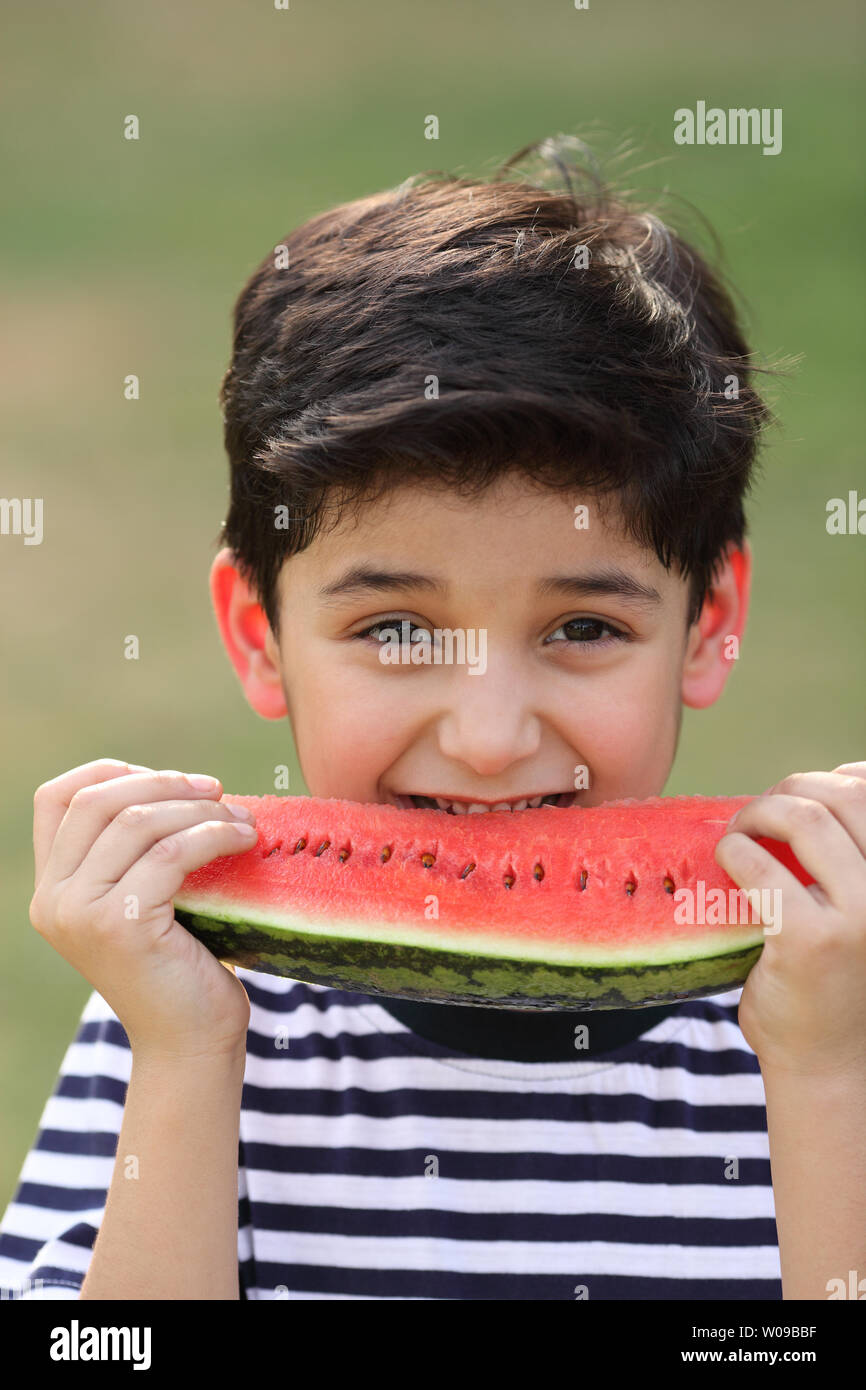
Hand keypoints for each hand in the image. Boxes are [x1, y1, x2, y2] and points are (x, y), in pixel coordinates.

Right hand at [29, 759, 258, 1059]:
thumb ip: (137, 850)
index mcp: (52, 889)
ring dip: (199, 809)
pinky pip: (171, 854)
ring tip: (241, 818)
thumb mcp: (143, 898)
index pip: (56, 798)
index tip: (167, 778)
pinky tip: (245, 839)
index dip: (110, 771)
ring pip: (139, 823)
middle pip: (97, 801)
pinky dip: (214, 835)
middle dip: (163, 783)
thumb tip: (184, 781)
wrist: (191, 1043)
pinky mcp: (120, 925)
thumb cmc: (180, 966)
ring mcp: (80, 913)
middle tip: (215, 790)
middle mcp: (53, 900)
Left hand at [714, 762, 865, 1077]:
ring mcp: (862, 917)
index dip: (838, 779)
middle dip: (792, 788)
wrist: (830, 1065)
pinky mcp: (810, 940)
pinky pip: (759, 866)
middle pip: (844, 796)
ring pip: (806, 818)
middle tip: (759, 813)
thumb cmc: (844, 982)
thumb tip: (820, 788)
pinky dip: (733, 850)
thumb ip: (852, 860)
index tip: (802, 794)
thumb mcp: (865, 910)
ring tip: (741, 833)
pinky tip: (726, 862)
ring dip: (760, 812)